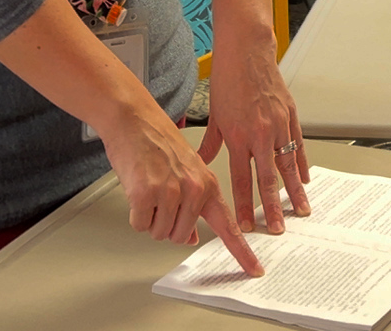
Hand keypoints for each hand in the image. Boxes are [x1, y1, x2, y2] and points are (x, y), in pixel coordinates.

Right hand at [102, 108, 263, 275]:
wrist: (135, 120)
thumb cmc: (159, 143)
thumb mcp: (186, 173)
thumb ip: (194, 206)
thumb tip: (188, 237)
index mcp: (209, 185)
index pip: (228, 226)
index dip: (242, 252)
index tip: (255, 270)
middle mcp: (194, 189)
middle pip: (179, 236)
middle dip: (165, 224)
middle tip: (159, 197)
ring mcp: (172, 191)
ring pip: (159, 233)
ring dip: (150, 218)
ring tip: (149, 189)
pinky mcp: (147, 193)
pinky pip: (140, 225)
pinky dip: (135, 214)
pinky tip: (137, 189)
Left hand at [199, 39, 311, 235]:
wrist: (246, 53)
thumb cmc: (228, 81)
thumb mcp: (215, 116)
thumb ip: (211, 144)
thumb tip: (201, 163)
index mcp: (238, 137)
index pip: (241, 180)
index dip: (244, 205)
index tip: (246, 225)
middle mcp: (259, 134)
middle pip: (267, 179)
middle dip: (272, 208)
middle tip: (277, 229)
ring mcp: (278, 125)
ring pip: (288, 166)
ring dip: (294, 192)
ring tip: (300, 211)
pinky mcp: (291, 115)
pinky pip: (298, 146)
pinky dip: (302, 164)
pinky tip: (305, 179)